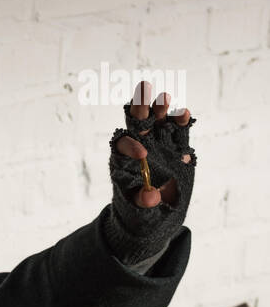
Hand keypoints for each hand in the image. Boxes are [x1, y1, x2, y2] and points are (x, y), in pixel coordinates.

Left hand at [104, 78, 196, 264]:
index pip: (123, 146)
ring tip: (165, 98)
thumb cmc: (140, 216)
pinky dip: (181, 121)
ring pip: (158, 121)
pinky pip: (178, 131)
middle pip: (137, 122)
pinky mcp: (176, 147)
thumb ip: (142, 204)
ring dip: (161, 108)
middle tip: (144, 88)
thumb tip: (150, 197)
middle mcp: (140, 147)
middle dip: (140, 107)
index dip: (131, 146)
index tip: (142, 155)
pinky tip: (184, 114)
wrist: (157, 218)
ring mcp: (159, 144)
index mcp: (124, 162)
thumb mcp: (139, 214)